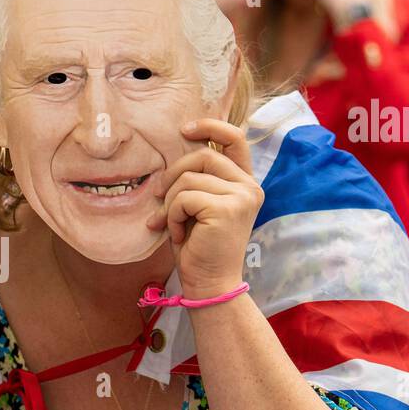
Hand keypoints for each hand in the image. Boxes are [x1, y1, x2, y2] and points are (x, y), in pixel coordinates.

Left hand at [145, 119, 261, 298]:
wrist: (209, 283)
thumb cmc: (198, 246)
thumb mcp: (196, 206)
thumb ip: (194, 180)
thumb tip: (168, 157)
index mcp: (244, 182)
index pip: (235, 138)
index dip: (210, 126)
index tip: (184, 130)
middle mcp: (249, 187)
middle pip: (203, 155)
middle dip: (173, 174)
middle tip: (158, 196)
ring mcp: (241, 197)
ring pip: (189, 178)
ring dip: (170, 202)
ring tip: (172, 224)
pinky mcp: (227, 209)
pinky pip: (185, 197)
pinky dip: (172, 215)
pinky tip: (180, 235)